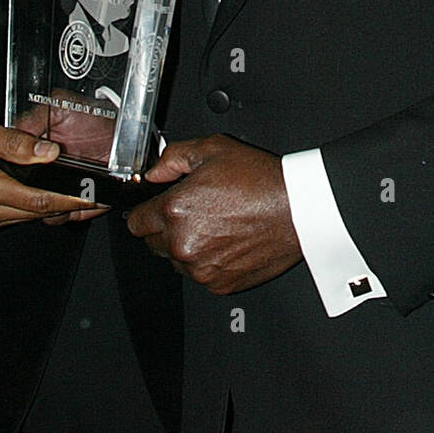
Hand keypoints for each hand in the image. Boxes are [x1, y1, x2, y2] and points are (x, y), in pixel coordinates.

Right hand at [0, 111, 106, 232]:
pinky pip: (11, 217)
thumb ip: (13, 143)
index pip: (37, 200)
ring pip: (25, 217)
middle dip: (67, 206)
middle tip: (95, 195)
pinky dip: (31, 208)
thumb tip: (48, 153)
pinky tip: (46, 196)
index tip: (93, 197)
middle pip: (36, 213)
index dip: (69, 200)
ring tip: (79, 196)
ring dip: (51, 208)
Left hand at [127, 134, 301, 293]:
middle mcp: (183, 243)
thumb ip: (173, 157)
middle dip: (166, 228)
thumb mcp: (213, 149)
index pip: (135, 222)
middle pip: (153, 244)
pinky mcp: (219, 283)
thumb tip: (154, 173)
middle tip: (194, 212)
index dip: (146, 212)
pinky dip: (208, 262)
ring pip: (176, 261)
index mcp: (175, 210)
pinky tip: (227, 241)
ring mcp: (201, 268)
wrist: (298, 209)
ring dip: (187, 247)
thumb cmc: (260, 180)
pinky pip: (200, 275)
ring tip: (215, 225)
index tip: (156, 209)